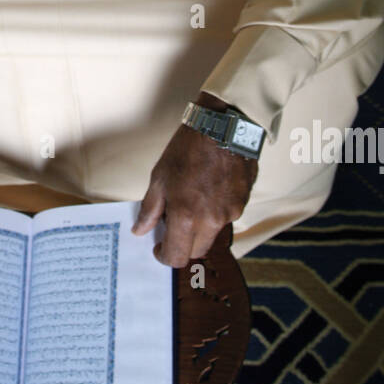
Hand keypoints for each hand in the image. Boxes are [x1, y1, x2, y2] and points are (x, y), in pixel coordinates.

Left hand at [132, 94, 257, 266]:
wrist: (223, 126)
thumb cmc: (188, 149)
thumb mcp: (160, 177)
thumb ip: (150, 209)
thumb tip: (140, 230)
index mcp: (187, 216)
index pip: (177, 256)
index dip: (165, 256)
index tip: (160, 246)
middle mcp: (211, 221)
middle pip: (197, 251)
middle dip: (183, 244)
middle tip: (173, 224)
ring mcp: (230, 213)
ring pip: (212, 235)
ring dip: (200, 229)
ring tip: (192, 203)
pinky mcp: (243, 203)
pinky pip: (227, 218)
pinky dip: (215, 213)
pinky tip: (209, 192)